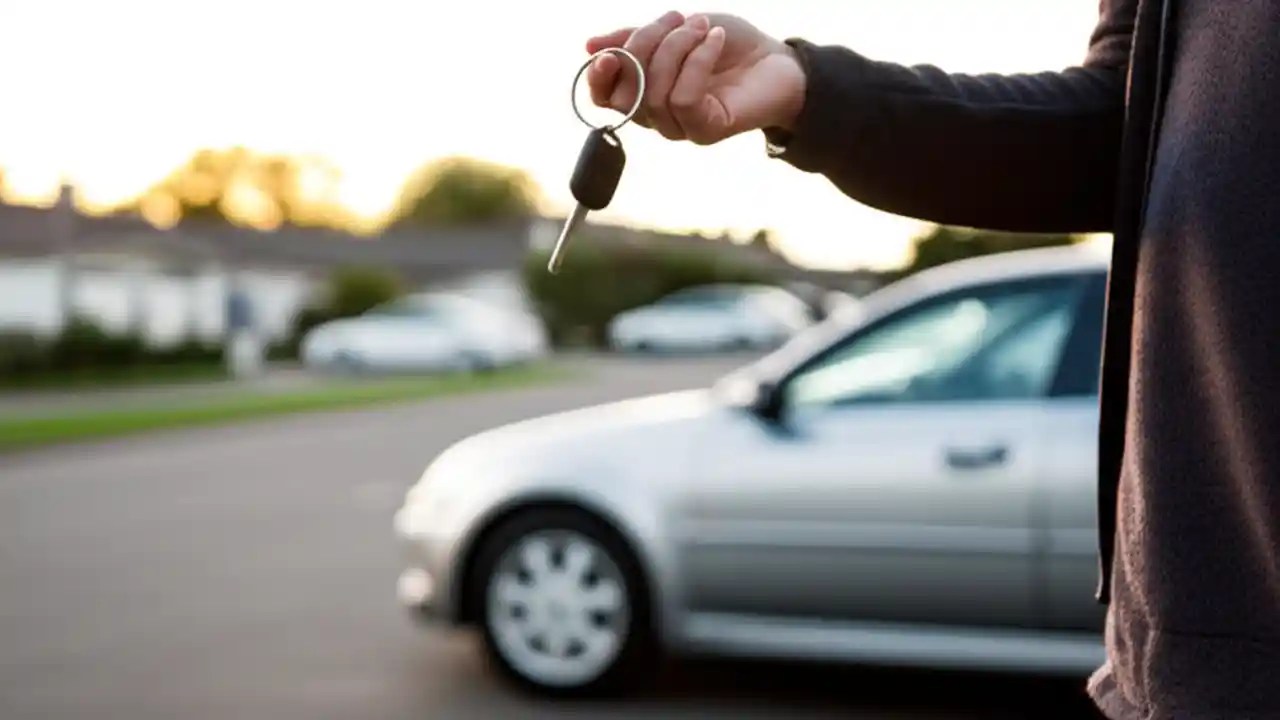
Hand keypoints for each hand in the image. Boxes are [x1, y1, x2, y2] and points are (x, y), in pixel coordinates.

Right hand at [585, 11, 805, 144]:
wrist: (779, 60)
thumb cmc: (727, 46)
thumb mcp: (676, 30)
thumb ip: (635, 38)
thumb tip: (590, 45)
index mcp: (645, 92)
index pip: (605, 97)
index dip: (598, 77)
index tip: (607, 50)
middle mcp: (659, 116)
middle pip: (626, 92)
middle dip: (644, 46)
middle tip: (677, 16)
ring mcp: (682, 127)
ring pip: (654, 93)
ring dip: (676, 47)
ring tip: (702, 24)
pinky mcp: (707, 130)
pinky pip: (684, 98)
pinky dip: (697, 61)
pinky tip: (714, 39)